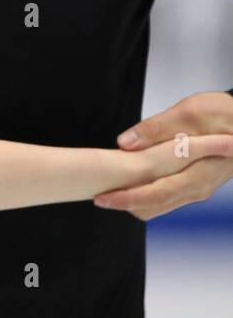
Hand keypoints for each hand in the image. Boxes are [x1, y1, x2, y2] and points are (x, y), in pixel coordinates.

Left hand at [98, 91, 232, 219]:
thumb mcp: (190, 113)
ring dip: (135, 200)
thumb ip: (157, 129)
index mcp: (199, 172)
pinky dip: (147, 194)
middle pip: (157, 204)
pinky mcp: (195, 183)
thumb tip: (124, 143)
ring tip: (107, 190)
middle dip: (126, 202)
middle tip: (98, 197)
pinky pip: (168, 197)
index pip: (158, 193)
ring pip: (161, 204)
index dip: (128, 197)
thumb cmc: (224, 114)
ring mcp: (198, 188)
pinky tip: (129, 183)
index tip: (102, 198)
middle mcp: (199, 186)